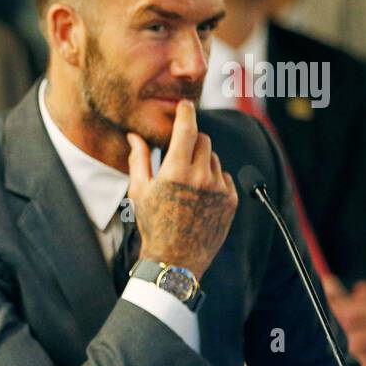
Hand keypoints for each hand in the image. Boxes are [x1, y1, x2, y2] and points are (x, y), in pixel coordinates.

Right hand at [127, 101, 238, 278]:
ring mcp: (219, 189)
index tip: (186, 105)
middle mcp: (201, 177)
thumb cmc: (153, 225)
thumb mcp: (139, 191)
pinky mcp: (231, 200)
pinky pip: (225, 177)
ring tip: (187, 182)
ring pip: (215, 158)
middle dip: (192, 140)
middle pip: (203, 140)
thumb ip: (139, 159)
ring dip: (202, 161)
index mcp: (175, 172)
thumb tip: (134, 136)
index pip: (187, 129)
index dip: (186, 113)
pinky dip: (214, 179)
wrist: (175, 259)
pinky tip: (199, 196)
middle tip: (180, 152)